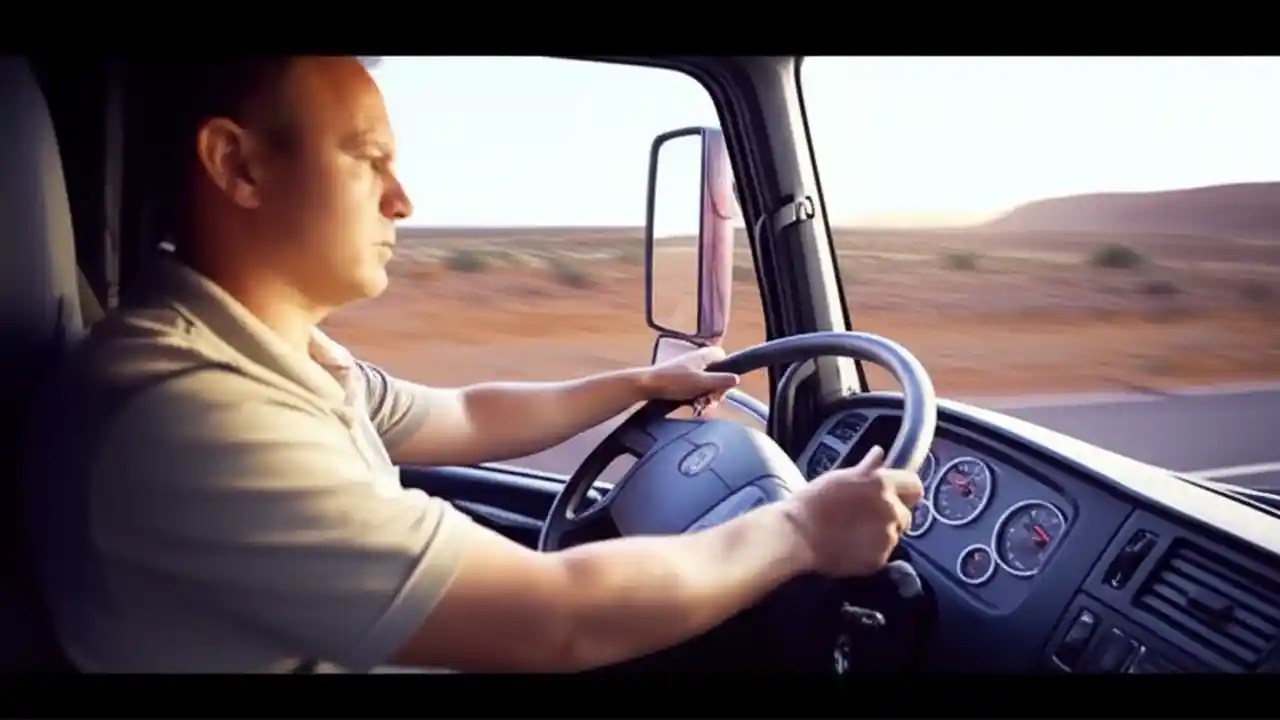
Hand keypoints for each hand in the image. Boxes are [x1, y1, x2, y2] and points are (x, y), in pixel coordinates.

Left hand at [638, 345, 740, 411]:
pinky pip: (695, 388)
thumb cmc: (674, 382)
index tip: (723, 386)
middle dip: (716, 390)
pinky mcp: (681, 380)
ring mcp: (689, 370)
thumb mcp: (702, 382)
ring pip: (706, 384)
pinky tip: (693, 407)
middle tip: (710, 401)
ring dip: (706, 397)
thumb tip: (737, 378)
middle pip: (717, 374)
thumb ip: (721, 380)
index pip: (724, 357)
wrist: (648, 386)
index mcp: (704, 355)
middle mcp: (698, 360)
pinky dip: (696, 397)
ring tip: (700, 407)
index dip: (726, 372)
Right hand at [784, 446, 923, 576]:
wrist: (796, 534)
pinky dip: (871, 551)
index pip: (915, 486)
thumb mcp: (840, 477)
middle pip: (905, 514)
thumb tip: (880, 453)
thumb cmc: (813, 501)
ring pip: (894, 534)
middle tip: (866, 517)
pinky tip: (850, 547)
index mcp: (882, 484)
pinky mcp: (880, 559)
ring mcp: (887, 537)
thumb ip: (867, 468)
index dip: (905, 491)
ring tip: (854, 534)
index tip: (894, 496)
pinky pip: (882, 553)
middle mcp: (891, 510)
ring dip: (880, 534)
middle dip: (891, 516)